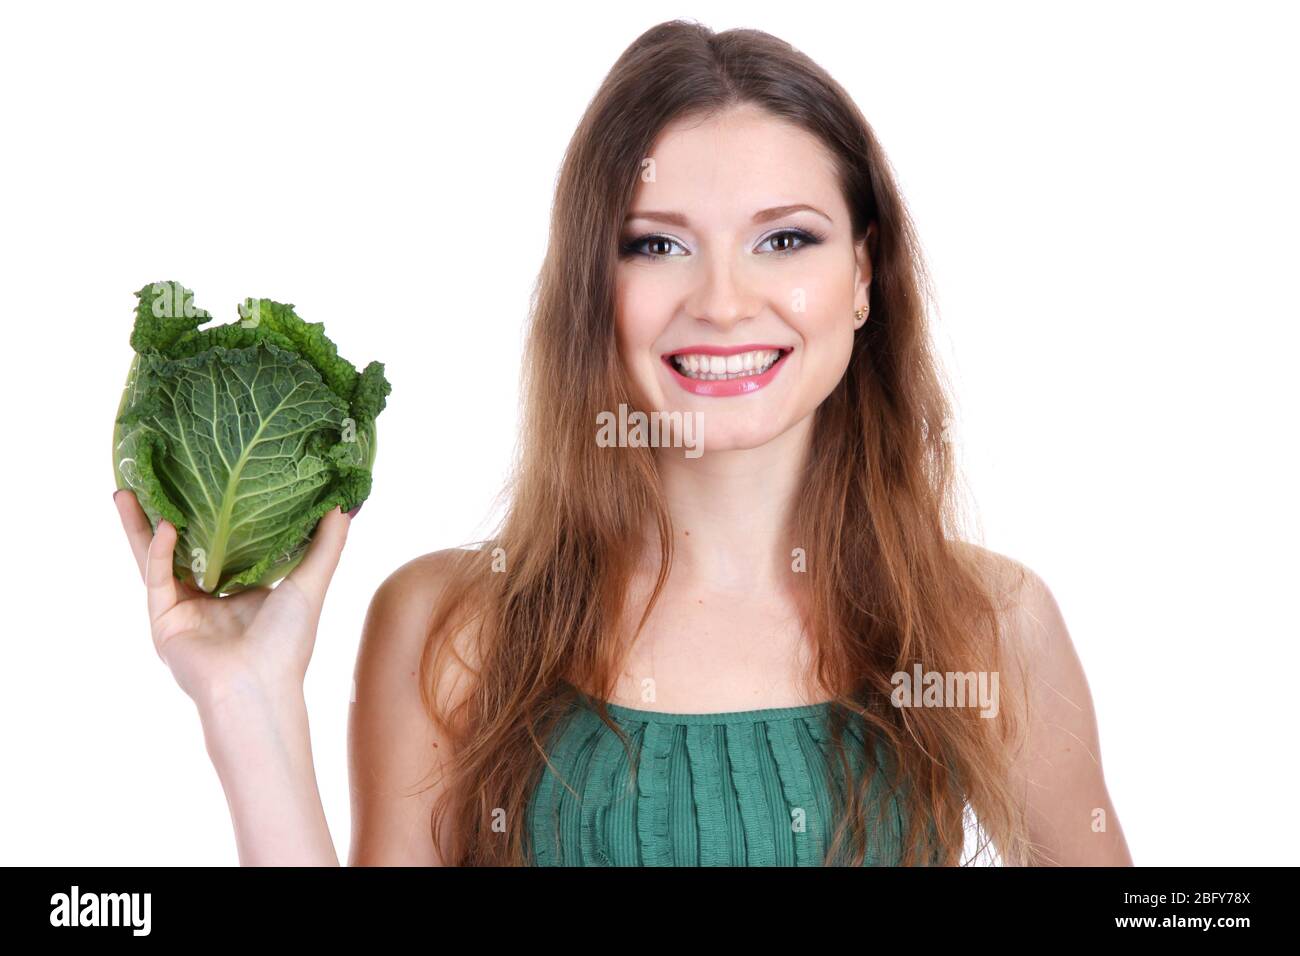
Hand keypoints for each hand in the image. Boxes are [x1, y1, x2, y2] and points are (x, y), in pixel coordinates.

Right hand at [114, 489, 352, 711]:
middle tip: (151, 475)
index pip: (219, 543)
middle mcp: (208, 599)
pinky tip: (165, 527)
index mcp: (240, 590)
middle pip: (180, 546)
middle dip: (163, 513)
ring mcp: (182, 611)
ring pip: (154, 559)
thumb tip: (344, 504)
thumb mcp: (310, 584)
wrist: (258, 687)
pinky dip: (159, 553)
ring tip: (125, 491)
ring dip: (139, 527)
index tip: (205, 477)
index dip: (210, 513)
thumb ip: (327, 545)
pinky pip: (156, 580)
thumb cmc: (287, 643)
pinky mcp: (163, 623)